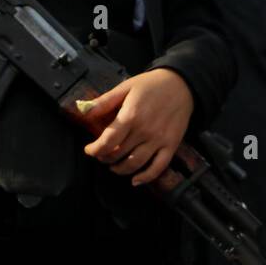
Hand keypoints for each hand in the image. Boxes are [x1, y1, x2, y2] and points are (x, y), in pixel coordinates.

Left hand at [81, 68, 193, 185]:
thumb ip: (105, 100)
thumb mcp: (126, 87)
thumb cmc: (152, 85)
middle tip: (101, 155)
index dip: (95, 149)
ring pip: (135, 164)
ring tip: (114, 166)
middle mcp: (144, 131)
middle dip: (105, 158)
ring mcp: (159, 140)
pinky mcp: (171, 145)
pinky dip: (145, 177)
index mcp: (131, 116)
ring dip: (120, 169)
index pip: (108, 141)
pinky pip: (158, 167)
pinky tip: (135, 180)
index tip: (89, 149)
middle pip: (118, 154)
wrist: (182, 84)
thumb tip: (84, 109)